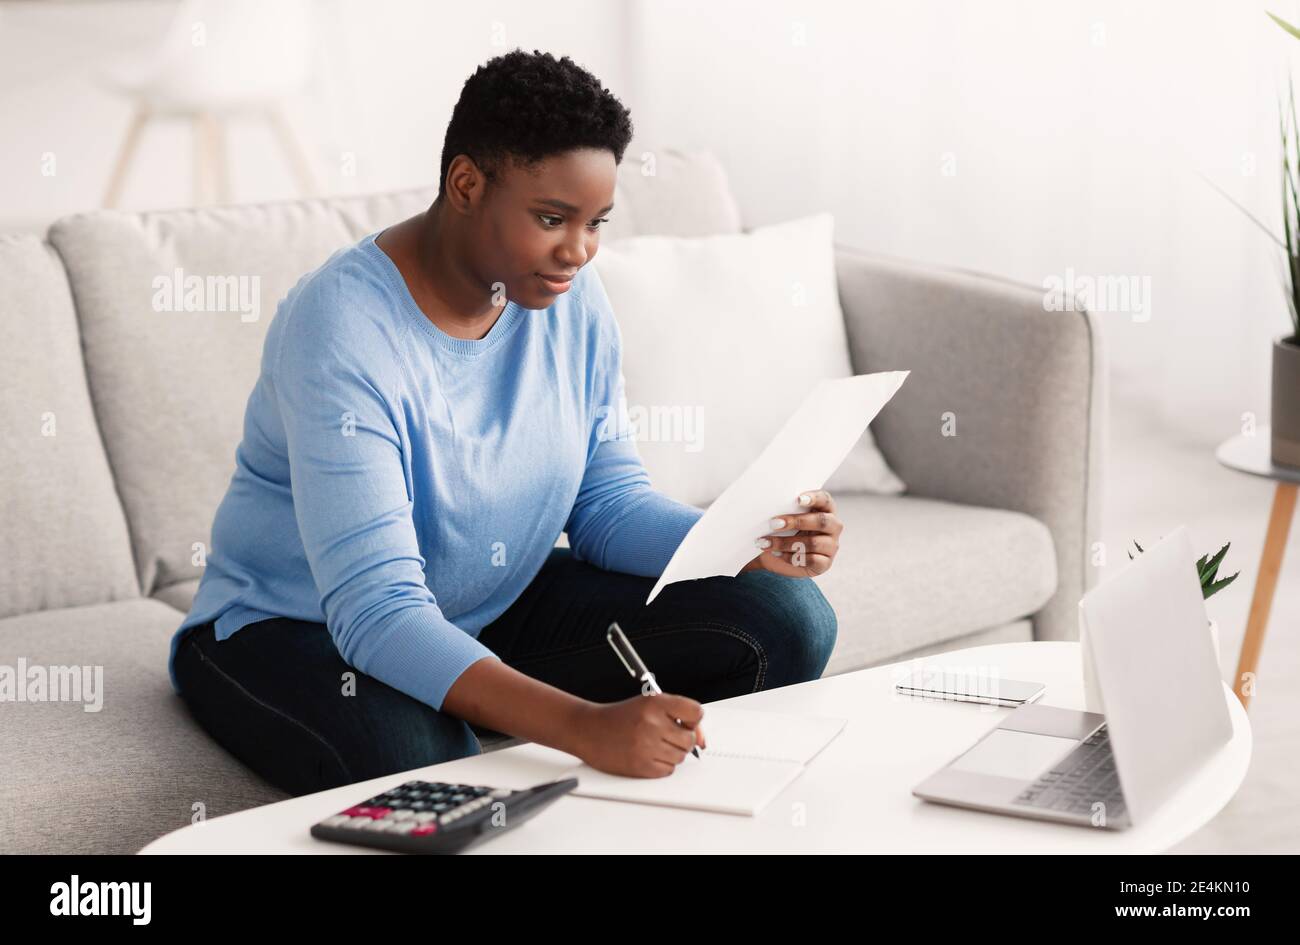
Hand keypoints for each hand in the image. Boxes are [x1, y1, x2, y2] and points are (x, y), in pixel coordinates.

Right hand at [573, 693, 707, 777]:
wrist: (589, 730)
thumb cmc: (620, 717)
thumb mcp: (648, 705)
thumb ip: (678, 716)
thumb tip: (702, 740)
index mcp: (655, 703)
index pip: (696, 712)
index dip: (693, 720)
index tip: (685, 722)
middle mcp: (651, 723)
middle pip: (690, 739)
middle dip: (681, 739)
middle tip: (665, 734)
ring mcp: (646, 746)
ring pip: (680, 757)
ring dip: (671, 753)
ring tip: (652, 744)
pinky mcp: (640, 765)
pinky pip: (667, 770)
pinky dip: (661, 765)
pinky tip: (646, 754)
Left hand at [741, 489, 841, 577]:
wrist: (775, 556)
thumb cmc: (782, 531)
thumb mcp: (784, 518)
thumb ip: (784, 509)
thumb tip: (768, 504)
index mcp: (825, 509)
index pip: (824, 499)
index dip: (814, 498)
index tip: (798, 499)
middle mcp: (832, 526)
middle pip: (821, 521)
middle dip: (797, 522)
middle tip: (774, 523)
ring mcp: (831, 546)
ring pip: (813, 543)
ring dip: (785, 543)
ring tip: (765, 542)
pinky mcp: (825, 563)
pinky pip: (811, 560)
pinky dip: (791, 557)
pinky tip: (776, 554)